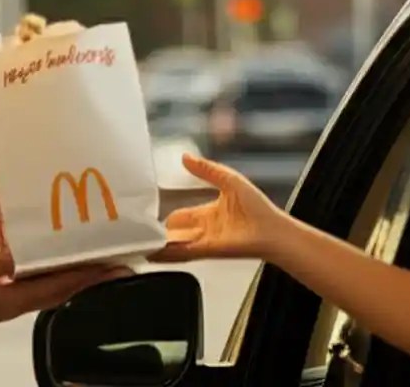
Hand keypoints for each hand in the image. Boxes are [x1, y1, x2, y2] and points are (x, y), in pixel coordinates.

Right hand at [0, 248, 130, 334]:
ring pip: (57, 285)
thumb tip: (17, 254)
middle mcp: (22, 301)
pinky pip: (43, 282)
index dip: (90, 276)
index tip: (116, 266)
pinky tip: (62, 261)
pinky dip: (59, 272)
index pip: (62, 285)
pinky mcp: (9, 294)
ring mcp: (16, 299)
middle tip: (124, 262)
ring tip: (102, 259)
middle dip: (96, 276)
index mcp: (16, 298)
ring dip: (80, 274)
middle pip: (68, 287)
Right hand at [148, 153, 290, 262]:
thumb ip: (206, 169)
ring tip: (137, 243)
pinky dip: (165, 254)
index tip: (150, 215)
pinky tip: (151, 253)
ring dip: (158, 244)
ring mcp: (204, 242)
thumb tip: (185, 156)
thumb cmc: (258, 207)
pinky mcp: (206, 251)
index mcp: (208, 214)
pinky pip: (181, 253)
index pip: (181, 216)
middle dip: (159, 232)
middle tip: (137, 230)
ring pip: (174, 244)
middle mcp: (204, 230)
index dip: (167, 216)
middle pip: (175, 232)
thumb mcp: (229, 180)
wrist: (273, 230)